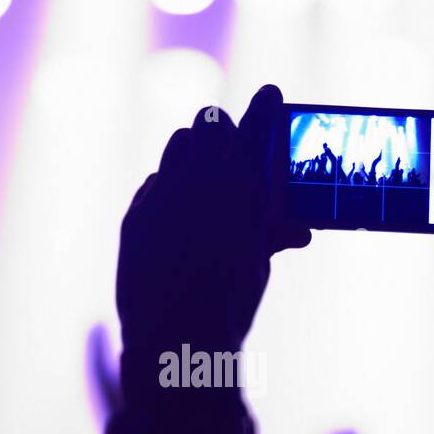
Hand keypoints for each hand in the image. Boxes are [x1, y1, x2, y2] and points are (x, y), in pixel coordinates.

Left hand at [116, 85, 309, 371]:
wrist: (175, 338)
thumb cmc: (230, 304)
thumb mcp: (259, 264)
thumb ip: (271, 233)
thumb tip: (297, 230)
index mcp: (244, 183)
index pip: (259, 121)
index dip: (267, 105)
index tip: (271, 94)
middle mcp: (201, 177)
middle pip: (211, 122)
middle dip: (224, 126)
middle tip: (232, 136)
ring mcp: (163, 192)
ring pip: (179, 144)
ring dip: (194, 150)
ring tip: (203, 168)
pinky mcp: (135, 213)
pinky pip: (155, 183)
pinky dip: (168, 188)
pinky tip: (175, 209)